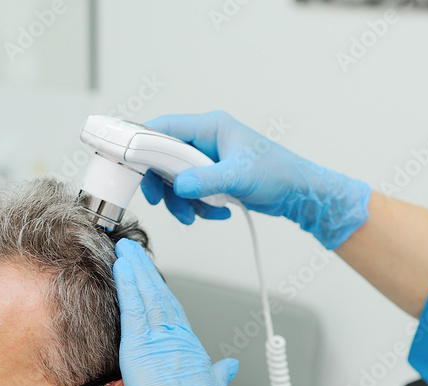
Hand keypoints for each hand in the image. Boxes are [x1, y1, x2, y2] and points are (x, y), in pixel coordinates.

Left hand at [113, 238, 261, 385]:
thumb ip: (221, 374)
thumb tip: (230, 366)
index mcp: (190, 348)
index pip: (173, 313)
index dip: (160, 292)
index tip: (150, 277)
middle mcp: (178, 338)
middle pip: (160, 296)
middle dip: (146, 272)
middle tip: (133, 251)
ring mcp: (161, 339)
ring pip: (147, 295)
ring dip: (135, 271)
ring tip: (124, 252)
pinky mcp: (143, 346)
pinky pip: (134, 307)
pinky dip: (128, 285)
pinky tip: (121, 269)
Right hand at [141, 110, 371, 249]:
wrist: (298, 193)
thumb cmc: (278, 173)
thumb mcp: (241, 176)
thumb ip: (207, 180)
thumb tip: (181, 187)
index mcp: (210, 127)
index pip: (163, 129)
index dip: (142, 145)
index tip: (129, 164)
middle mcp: (205, 140)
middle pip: (164, 159)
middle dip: (165, 185)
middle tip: (165, 202)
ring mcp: (207, 160)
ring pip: (175, 181)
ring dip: (182, 202)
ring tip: (199, 216)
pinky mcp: (211, 178)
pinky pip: (190, 192)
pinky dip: (197, 207)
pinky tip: (218, 212)